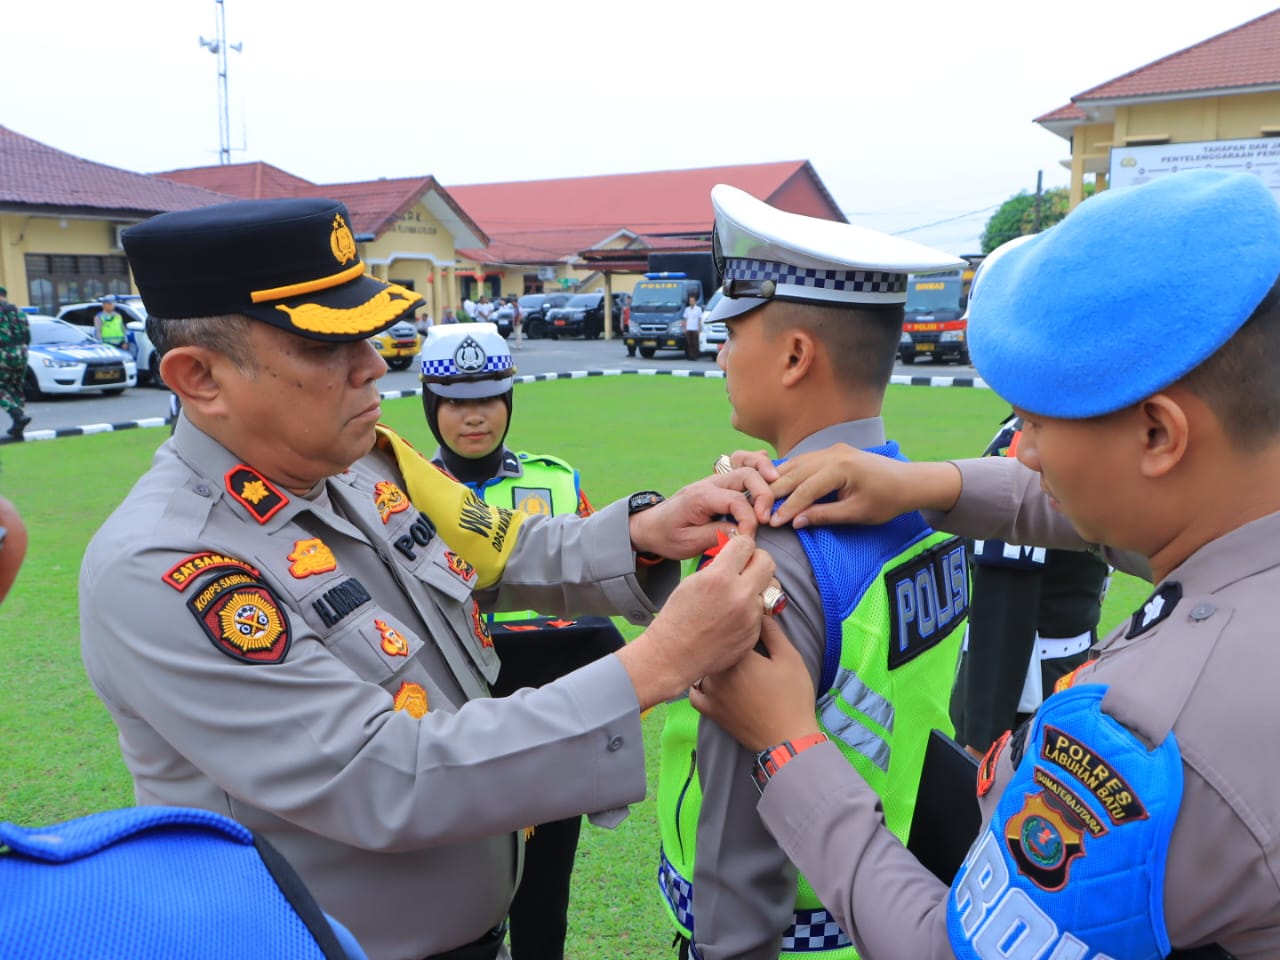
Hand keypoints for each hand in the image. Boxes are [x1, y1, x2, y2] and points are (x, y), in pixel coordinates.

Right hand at [617, 531, 774, 708]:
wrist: (674, 654)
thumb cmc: (678, 617)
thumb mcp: (693, 581)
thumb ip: (719, 566)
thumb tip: (737, 555)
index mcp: (720, 577)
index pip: (746, 544)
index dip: (741, 545)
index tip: (738, 550)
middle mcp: (740, 595)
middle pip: (767, 562)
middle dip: (757, 560)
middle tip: (747, 567)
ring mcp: (750, 616)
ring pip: (769, 588)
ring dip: (757, 586)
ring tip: (740, 594)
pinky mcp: (753, 633)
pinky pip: (762, 612)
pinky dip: (751, 610)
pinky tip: (733, 617)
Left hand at [628, 469, 769, 560]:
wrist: (650, 526)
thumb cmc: (667, 535)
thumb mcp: (688, 543)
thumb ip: (716, 536)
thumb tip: (742, 533)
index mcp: (701, 497)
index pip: (735, 501)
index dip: (749, 520)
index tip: (748, 538)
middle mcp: (709, 483)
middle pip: (746, 475)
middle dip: (763, 494)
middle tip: (768, 518)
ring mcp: (715, 480)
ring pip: (746, 464)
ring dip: (765, 473)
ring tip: (778, 485)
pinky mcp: (719, 484)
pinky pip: (741, 466)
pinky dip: (757, 466)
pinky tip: (770, 474)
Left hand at [690, 618, 820, 752]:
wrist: (787, 739)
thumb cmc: (792, 697)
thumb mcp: (789, 657)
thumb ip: (772, 631)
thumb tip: (758, 612)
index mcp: (737, 655)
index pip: (731, 628)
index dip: (740, 624)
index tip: (748, 623)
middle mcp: (716, 671)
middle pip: (714, 647)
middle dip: (723, 641)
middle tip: (738, 641)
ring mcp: (709, 692)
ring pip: (702, 666)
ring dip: (711, 660)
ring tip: (725, 658)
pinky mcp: (708, 710)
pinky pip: (695, 690)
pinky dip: (701, 683)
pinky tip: (713, 680)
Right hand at [767, 444, 962, 528]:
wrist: (908, 482)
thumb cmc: (886, 500)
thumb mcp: (856, 513)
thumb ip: (824, 515)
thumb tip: (795, 522)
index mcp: (841, 467)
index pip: (805, 489)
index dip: (787, 507)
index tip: (772, 522)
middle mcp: (833, 453)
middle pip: (795, 473)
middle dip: (775, 492)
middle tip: (758, 510)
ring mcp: (832, 449)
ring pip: (796, 464)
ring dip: (779, 481)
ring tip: (763, 498)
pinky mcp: (833, 451)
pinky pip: (804, 461)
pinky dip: (789, 472)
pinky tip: (778, 483)